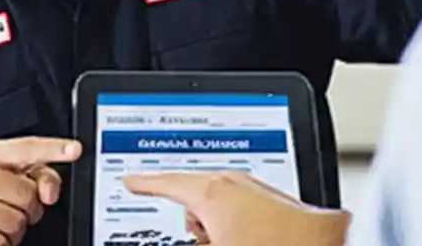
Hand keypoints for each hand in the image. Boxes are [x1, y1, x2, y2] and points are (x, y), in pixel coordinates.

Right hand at [0, 136, 81, 244]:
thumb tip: (50, 192)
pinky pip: (0, 243)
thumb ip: (36, 176)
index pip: (27, 148)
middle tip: (4, 210)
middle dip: (25, 211)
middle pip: (29, 197)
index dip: (54, 148)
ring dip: (11, 232)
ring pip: (17, 223)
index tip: (76, 149)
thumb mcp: (2, 177)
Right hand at [124, 170, 349, 245]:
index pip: (167, 181)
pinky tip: (255, 242)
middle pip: (200, 194)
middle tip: (200, 239)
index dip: (145, 183)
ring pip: (230, 204)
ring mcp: (267, 192)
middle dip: (195, 218)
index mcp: (215, 193)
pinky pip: (256, 211)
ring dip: (225, 226)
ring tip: (231, 243)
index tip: (132, 181)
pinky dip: (248, 227)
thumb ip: (192, 235)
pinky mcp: (290, 206)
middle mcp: (241, 185)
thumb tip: (189, 234)